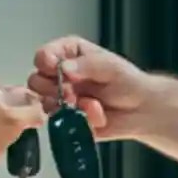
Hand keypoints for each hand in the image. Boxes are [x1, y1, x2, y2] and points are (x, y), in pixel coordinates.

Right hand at [27, 36, 151, 139]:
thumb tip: (64, 67)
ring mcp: (60, 98)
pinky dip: (79, 121)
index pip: (45, 55)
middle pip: (36, 81)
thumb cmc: (128, 82)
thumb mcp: (111, 67)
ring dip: (67, 106)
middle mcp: (60, 76)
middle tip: (72, 92)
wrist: (141, 110)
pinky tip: (96, 117)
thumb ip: (88, 65)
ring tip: (91, 105)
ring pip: (44, 104)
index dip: (46, 62)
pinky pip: (61, 123)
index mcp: (69, 55)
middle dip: (54, 89)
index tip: (55, 68)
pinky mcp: (65, 119)